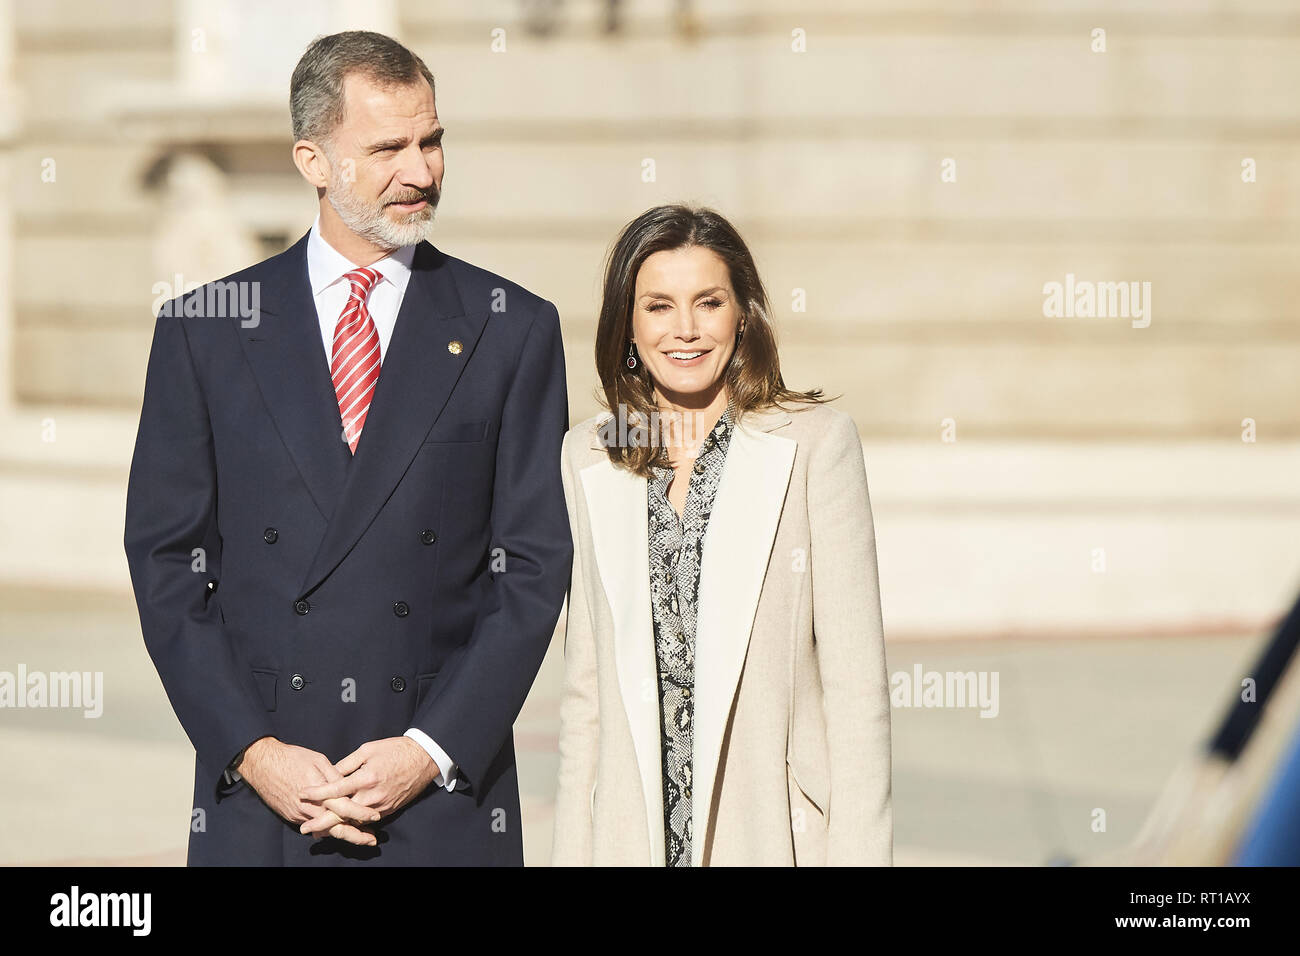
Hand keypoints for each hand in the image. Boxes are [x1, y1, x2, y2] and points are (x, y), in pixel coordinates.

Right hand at [237, 737, 380, 843]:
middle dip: (355, 834)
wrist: (262, 764)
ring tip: (361, 837)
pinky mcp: (292, 817)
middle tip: (372, 840)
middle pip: (336, 825)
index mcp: (319, 789)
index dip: (361, 812)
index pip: (344, 805)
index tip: (376, 816)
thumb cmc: (292, 757)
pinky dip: (327, 830)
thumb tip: (349, 786)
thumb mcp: (318, 760)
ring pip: (324, 830)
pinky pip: (312, 827)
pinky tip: (340, 830)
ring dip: (343, 833)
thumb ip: (335, 775)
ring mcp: (299, 813)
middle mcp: (310, 805)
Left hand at [299, 737, 440, 818]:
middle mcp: (373, 795)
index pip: (336, 788)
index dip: (318, 792)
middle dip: (322, 822)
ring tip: (318, 830)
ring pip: (354, 820)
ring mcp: (381, 805)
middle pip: (342, 813)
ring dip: (335, 826)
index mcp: (366, 777)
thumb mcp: (369, 749)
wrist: (423, 758)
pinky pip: (367, 820)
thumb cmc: (396, 750)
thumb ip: (348, 763)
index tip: (303, 793)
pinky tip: (342, 826)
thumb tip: (331, 773)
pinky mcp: (389, 810)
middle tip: (305, 829)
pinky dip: (353, 824)